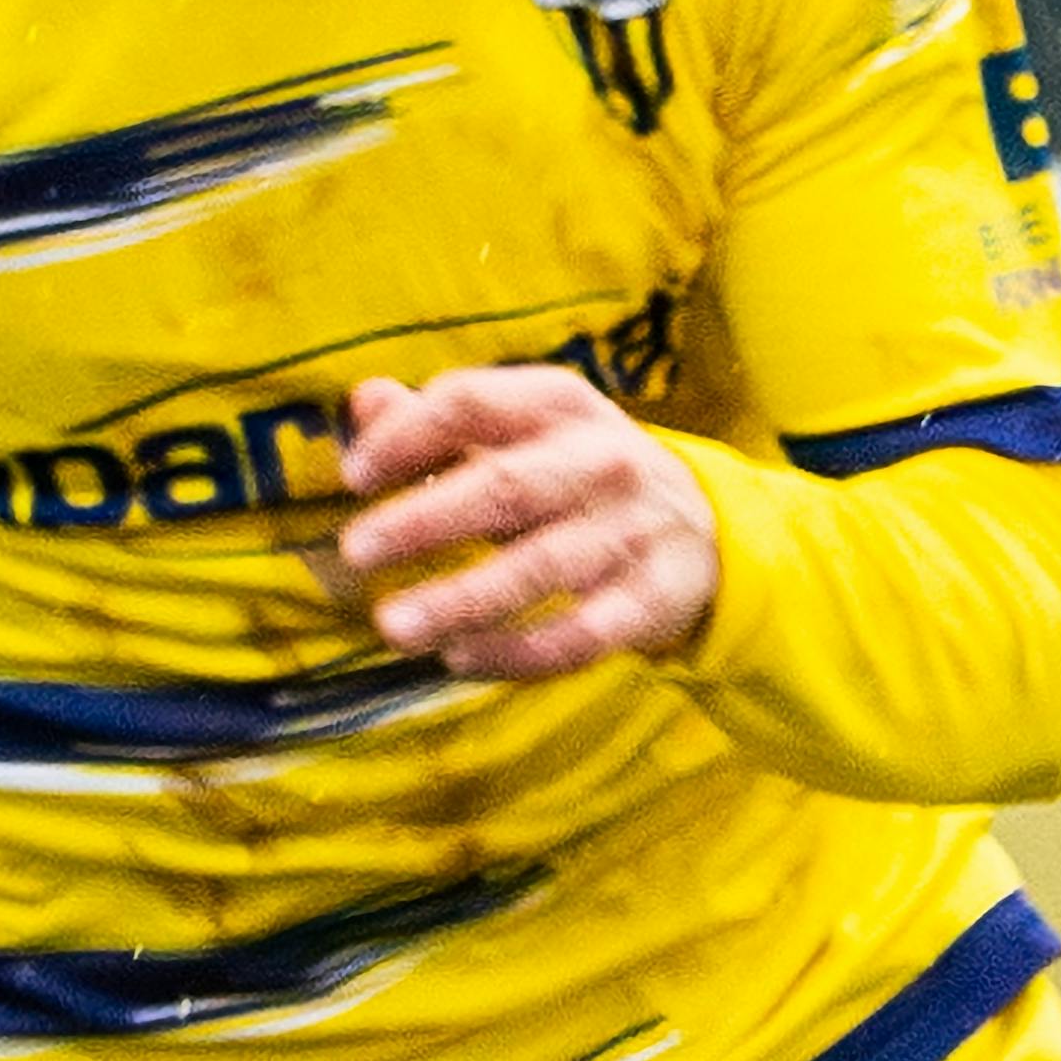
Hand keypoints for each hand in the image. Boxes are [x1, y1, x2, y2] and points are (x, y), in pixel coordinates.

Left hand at [338, 363, 716, 681]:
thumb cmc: (580, 473)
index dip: (408, 436)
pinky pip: (581, 634)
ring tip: (393, 626)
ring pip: (540, 567)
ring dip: (462, 599)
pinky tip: (459, 659)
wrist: (706, 524)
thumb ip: (442, 424)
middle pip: (506, 486)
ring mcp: (631, 531)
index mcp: (559, 405)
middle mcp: (600, 460)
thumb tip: (365, 401)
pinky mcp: (652, 599)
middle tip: (357, 550)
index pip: (473, 404)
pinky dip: (519, 652)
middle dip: (427, 518)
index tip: (353, 476)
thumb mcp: (525, 431)